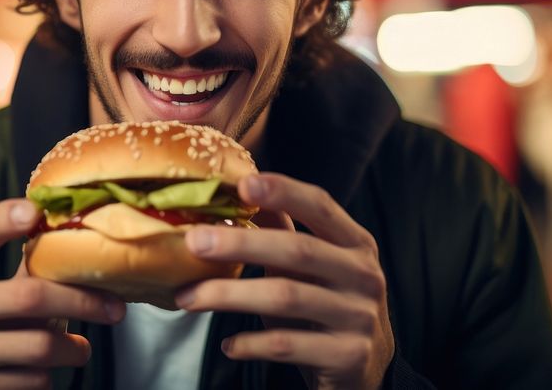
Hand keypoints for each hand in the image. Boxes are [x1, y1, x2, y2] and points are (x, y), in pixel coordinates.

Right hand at [0, 199, 125, 389]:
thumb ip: (18, 262)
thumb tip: (77, 235)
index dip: (3, 220)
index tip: (35, 212)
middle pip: (30, 297)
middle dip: (82, 302)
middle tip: (114, 308)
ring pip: (39, 348)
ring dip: (72, 349)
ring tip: (80, 348)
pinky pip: (30, 382)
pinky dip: (48, 377)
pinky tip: (45, 370)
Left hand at [175, 174, 393, 389]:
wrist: (364, 366)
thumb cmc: (326, 302)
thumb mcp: (310, 264)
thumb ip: (281, 229)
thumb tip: (239, 186)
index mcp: (354, 242)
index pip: (320, 205)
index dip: (284, 191)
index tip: (242, 184)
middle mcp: (362, 275)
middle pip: (298, 250)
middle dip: (241, 243)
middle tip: (194, 242)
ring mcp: (358, 317)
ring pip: (286, 298)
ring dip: (230, 295)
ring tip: (187, 297)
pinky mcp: (348, 356)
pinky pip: (288, 345)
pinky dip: (252, 343)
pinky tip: (227, 343)